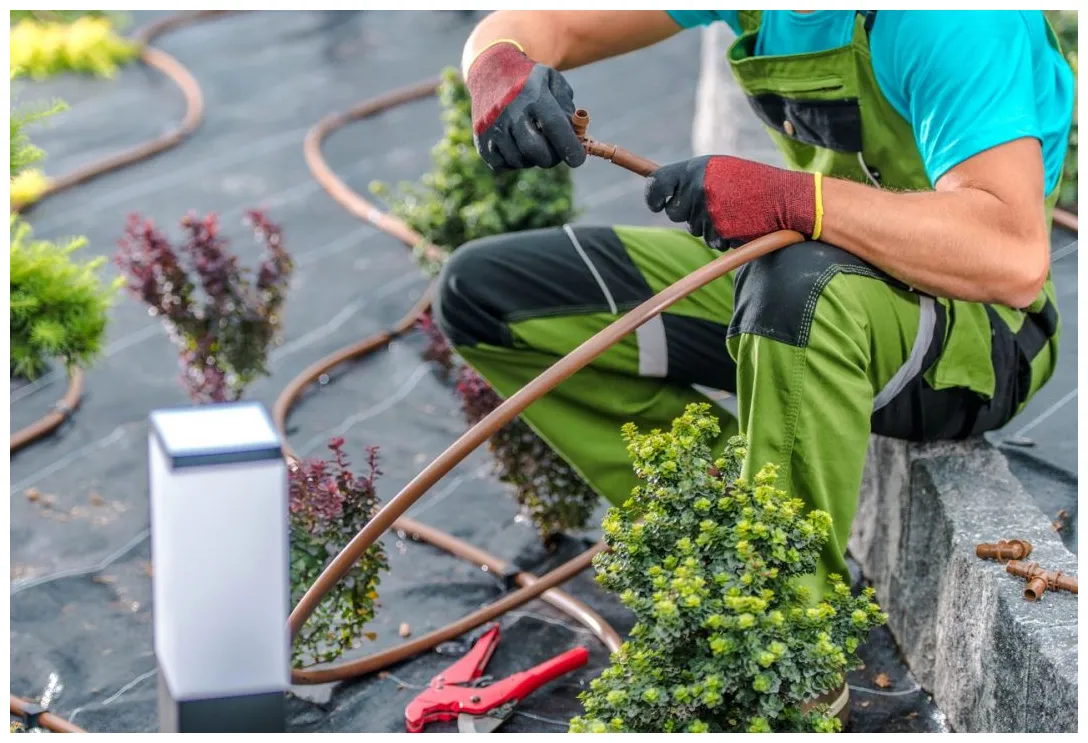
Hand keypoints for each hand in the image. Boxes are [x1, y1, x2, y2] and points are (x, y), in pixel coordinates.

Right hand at [465, 41, 585, 171]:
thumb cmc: (529, 80)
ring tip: (534, 142)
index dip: (570, 147)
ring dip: (533, 159)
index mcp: (532, 95)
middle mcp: (510, 112)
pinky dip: (515, 160)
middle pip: (537, 152)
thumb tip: (575, 137)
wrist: (490, 71)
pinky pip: (504, 164)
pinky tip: (517, 145)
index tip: (578, 159)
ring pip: (521, 161)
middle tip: (556, 152)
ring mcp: (493, 128)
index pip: (555, 127)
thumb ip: (567, 108)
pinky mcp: (481, 141)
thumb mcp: (552, 81)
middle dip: (552, 158)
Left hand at [644, 155, 818, 249]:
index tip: (655, 203)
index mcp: (697, 169)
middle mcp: (698, 188)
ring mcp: (708, 211)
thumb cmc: (754, 183)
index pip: (657, 183)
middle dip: (687, 213)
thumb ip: (693, 178)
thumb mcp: (722, 170)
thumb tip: (663, 191)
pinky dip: (723, 237)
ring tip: (733, 211)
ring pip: (694, 228)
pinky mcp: (719, 231)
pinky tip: (740, 223)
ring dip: (709, 225)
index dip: (653, 197)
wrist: (787, 198)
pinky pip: (711, 241)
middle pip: (674, 212)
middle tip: (713, 205)